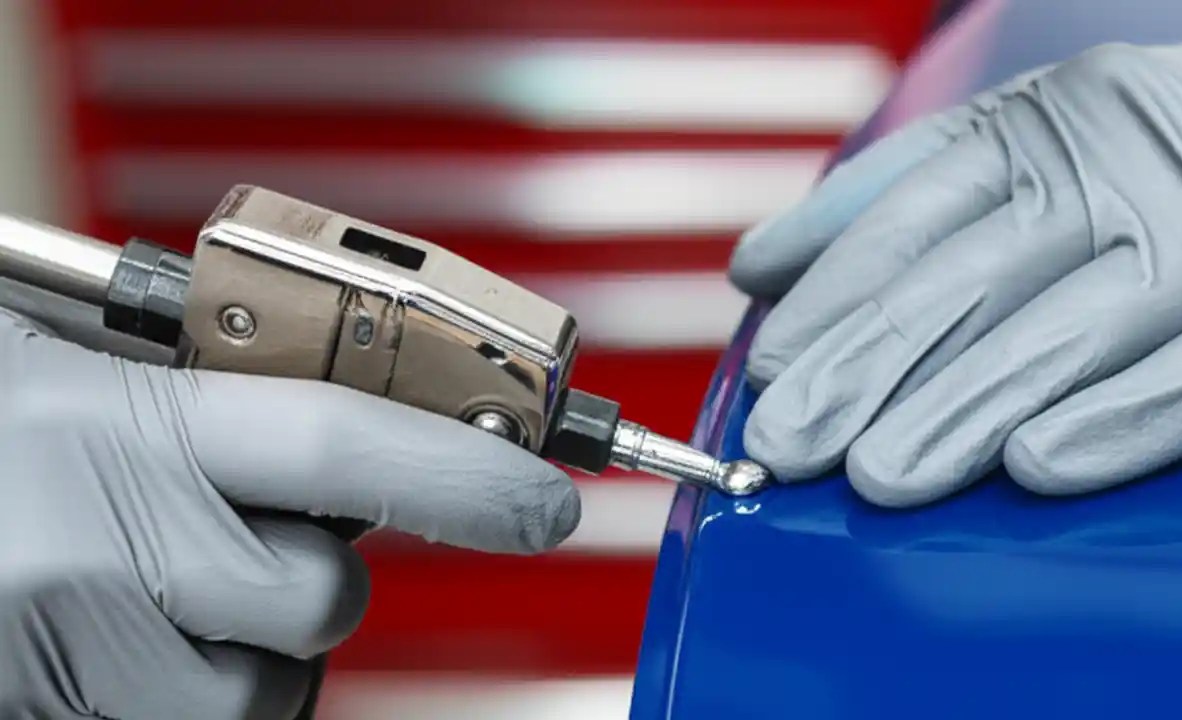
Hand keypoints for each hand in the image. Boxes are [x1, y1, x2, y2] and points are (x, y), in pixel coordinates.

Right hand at [0, 307, 578, 717]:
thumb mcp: (72, 378)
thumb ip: (213, 414)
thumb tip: (354, 447)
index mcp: (110, 429)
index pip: (335, 442)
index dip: (458, 472)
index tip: (546, 496)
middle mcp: (91, 548)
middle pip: (317, 595)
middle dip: (317, 576)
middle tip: (248, 537)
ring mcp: (64, 653)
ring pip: (265, 693)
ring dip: (249, 655)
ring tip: (160, 595)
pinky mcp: (51, 719)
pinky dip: (197, 697)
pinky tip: (132, 646)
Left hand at [730, 29, 1181, 506]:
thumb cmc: (1162, 154)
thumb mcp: (1024, 146)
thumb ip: (890, 202)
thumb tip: (761, 268)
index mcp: (1046, 134)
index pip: (913, 222)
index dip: (836, 301)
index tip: (774, 374)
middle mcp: (1119, 177)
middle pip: (970, 283)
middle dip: (871, 371)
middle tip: (792, 446)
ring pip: (1066, 334)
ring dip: (965, 411)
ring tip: (879, 477)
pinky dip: (1121, 420)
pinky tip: (1035, 466)